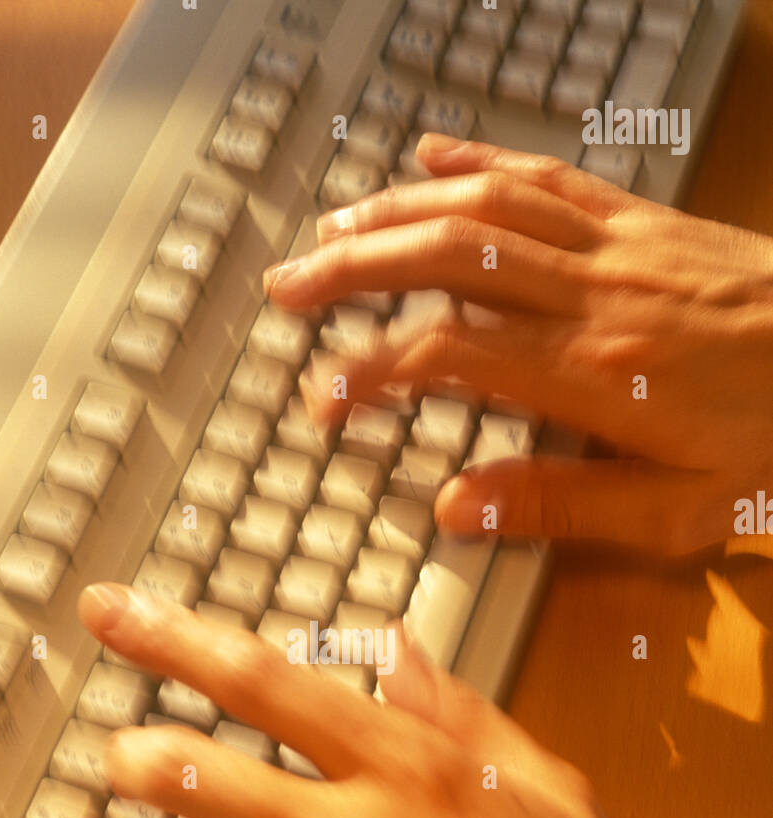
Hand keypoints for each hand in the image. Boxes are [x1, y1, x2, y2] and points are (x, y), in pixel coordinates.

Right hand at [263, 134, 772, 555]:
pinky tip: (430, 154)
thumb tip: (458, 506)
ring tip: (331, 225)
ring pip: (486, 205)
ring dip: (398, 209)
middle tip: (289, 284)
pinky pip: (548, 174)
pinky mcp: (645, 220)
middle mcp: (596, 295)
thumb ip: (562, 510)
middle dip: (356, 267)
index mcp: (596, 374)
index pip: (452, 355)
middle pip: (449, 258)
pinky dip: (481, 158)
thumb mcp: (678, 512)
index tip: (323, 397)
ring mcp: (620, 245)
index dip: (372, 371)